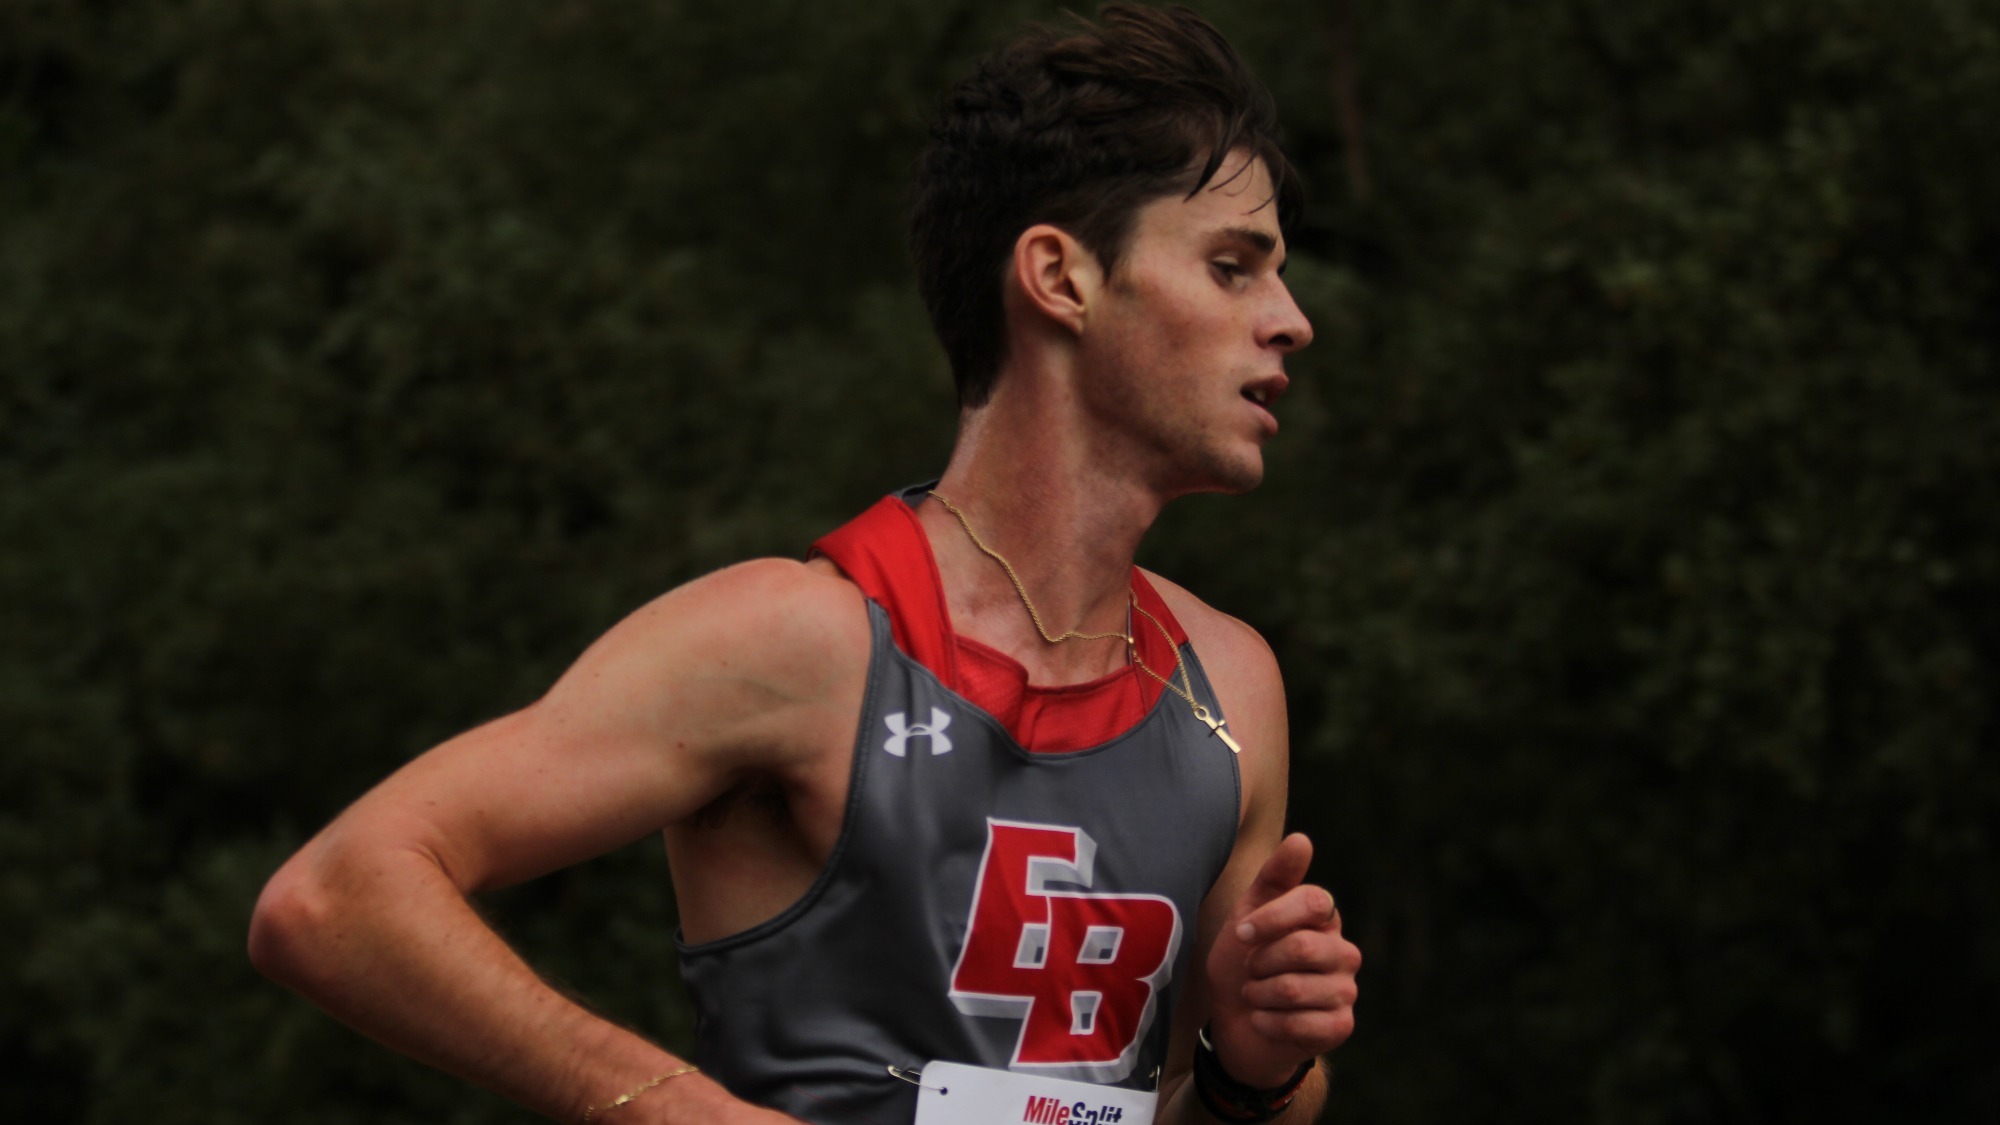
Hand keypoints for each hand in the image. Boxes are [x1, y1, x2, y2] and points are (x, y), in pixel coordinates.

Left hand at [1203, 833, 1360, 1087]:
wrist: (1236, 1023)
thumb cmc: (1243, 963)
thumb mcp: (1247, 915)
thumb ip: (1273, 879)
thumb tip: (1302, 839)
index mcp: (1325, 919)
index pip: (1315, 901)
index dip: (1272, 917)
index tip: (1243, 932)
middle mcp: (1343, 952)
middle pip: (1302, 947)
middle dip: (1260, 962)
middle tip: (1251, 971)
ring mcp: (1346, 991)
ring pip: (1294, 989)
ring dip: (1258, 995)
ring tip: (1255, 995)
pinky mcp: (1341, 1027)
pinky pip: (1298, 1023)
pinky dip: (1267, 1023)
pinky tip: (1264, 1021)